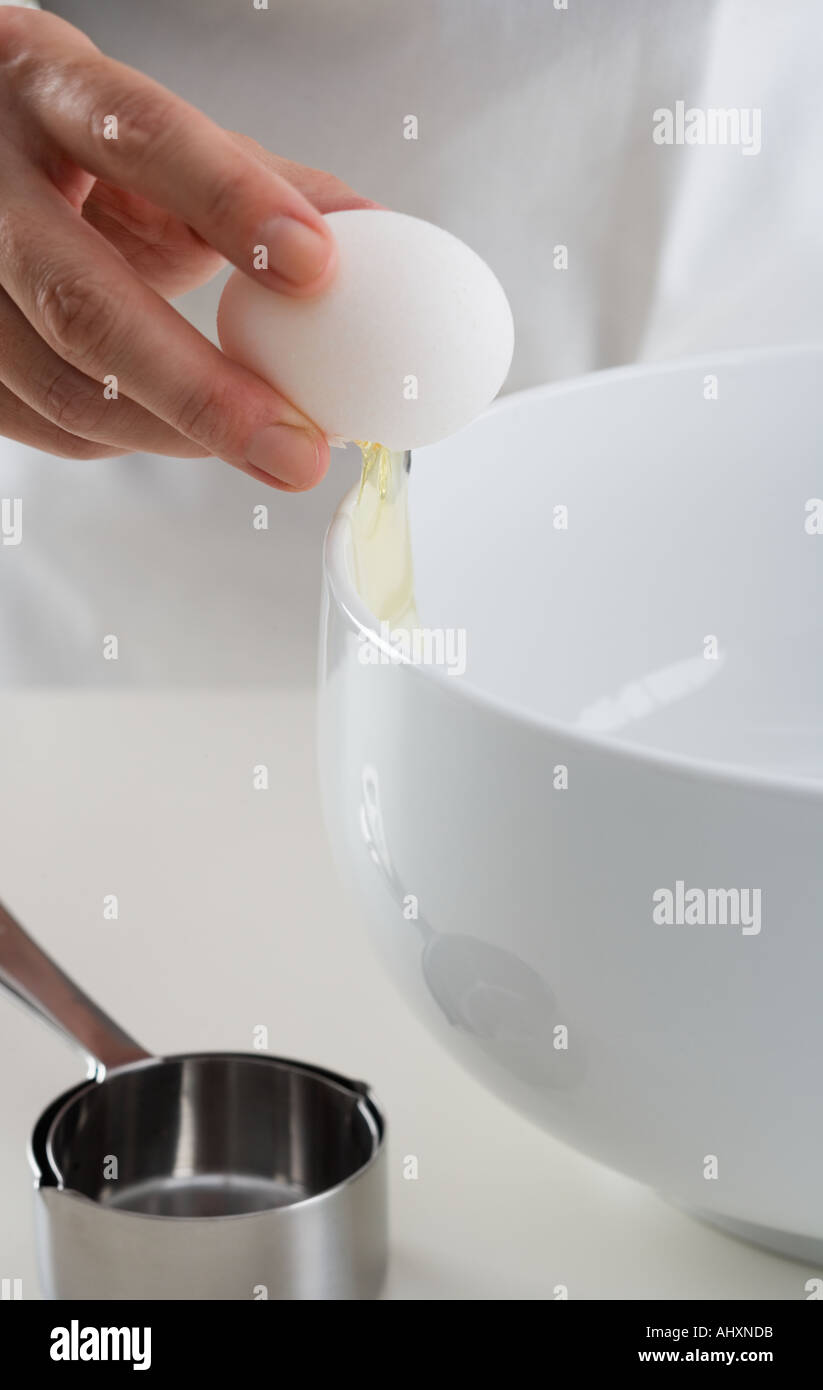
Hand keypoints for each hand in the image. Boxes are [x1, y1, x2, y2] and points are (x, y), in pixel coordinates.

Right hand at [0, 7, 373, 487]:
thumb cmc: (86, 148)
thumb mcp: (169, 141)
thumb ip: (269, 184)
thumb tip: (384, 236)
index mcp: (51, 90)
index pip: (140, 137)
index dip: (229, 203)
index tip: (317, 268)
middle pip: (83, 302)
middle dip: (204, 391)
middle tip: (298, 448)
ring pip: (61, 385)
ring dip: (176, 434)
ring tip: (268, 446)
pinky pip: (42, 423)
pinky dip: (127, 441)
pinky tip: (179, 430)